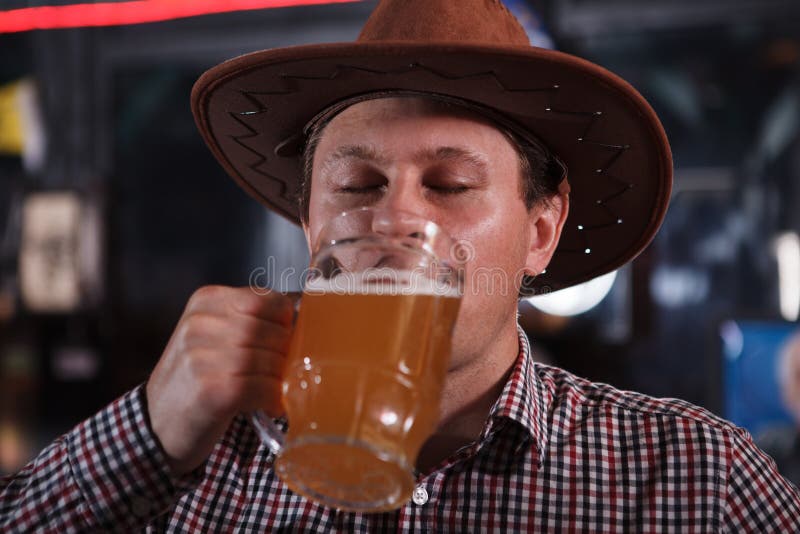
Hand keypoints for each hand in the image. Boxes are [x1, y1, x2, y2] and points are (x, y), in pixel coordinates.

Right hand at [145, 286, 293, 475]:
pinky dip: (273, 398)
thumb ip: (246, 322)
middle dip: (284, 355)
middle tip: (282, 371)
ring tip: (274, 389)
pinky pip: (263, 387)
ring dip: (280, 379)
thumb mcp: (211, 336)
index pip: (266, 299)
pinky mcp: (211, 390)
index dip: (285, 322)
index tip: (282, 340)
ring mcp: (202, 357)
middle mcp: (200, 324)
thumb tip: (300, 322)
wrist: (156, 426)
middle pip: (271, 332)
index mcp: (205, 302)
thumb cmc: (195, 379)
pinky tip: (271, 405)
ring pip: (270, 360)